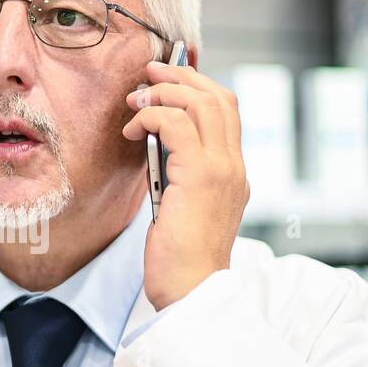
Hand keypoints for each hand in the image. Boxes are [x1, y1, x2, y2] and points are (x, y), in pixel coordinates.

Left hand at [122, 60, 248, 311]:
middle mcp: (234, 167)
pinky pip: (175, 124)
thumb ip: (181, 177)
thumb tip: (155, 146)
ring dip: (163, 93)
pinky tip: (133, 130)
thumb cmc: (182, 260)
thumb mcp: (183, 209)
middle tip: (149, 74)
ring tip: (136, 101)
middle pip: (218, 98)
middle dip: (181, 78)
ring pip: (200, 103)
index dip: (197, 88)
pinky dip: (151, 116)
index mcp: (234, 174)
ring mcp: (221, 170)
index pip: (226, 112)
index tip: (166, 83)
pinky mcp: (199, 176)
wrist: (192, 292)